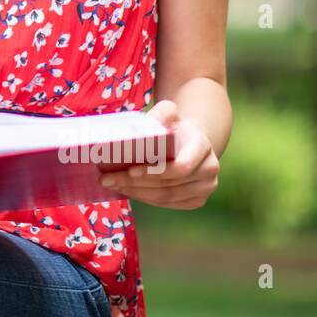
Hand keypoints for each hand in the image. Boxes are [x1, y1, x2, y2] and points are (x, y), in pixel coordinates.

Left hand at [98, 100, 219, 209]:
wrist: (190, 142)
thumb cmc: (174, 126)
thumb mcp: (168, 112)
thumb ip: (162, 112)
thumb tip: (150, 122)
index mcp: (202, 146)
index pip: (181, 166)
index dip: (156, 172)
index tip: (130, 170)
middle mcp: (209, 170)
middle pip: (169, 185)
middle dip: (135, 184)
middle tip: (107, 180)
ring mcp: (205, 188)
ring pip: (166, 197)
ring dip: (137, 193)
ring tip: (112, 185)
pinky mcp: (196, 200)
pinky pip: (168, 204)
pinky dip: (145, 198)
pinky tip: (127, 190)